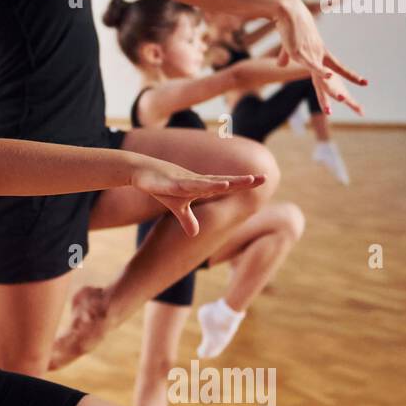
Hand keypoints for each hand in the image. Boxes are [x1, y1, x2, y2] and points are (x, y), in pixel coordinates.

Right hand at [131, 158, 264, 237]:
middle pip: (223, 181)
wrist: (142, 172)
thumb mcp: (176, 207)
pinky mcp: (171, 183)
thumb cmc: (162, 186)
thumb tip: (195, 233)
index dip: (244, 183)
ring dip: (225, 183)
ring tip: (242, 182)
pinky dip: (199, 186)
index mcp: (201, 186)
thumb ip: (187, 219)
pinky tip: (210, 186)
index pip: (226, 184)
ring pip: (208, 183)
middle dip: (242, 181)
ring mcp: (185, 181)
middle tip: (263, 177)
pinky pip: (187, 185)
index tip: (262, 179)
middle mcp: (197, 181)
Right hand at [274, 0, 366, 115]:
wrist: (287, 9)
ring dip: (330, 89)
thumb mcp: (287, 46)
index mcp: (319, 53)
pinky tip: (329, 76)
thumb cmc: (289, 25)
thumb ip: (284, 57)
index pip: (338, 67)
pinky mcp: (300, 52)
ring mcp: (311, 53)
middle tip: (356, 106)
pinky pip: (312, 64)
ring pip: (322, 76)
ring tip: (342, 99)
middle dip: (340, 92)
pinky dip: (320, 70)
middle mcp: (318, 54)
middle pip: (331, 78)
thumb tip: (280, 65)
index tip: (365, 82)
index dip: (350, 75)